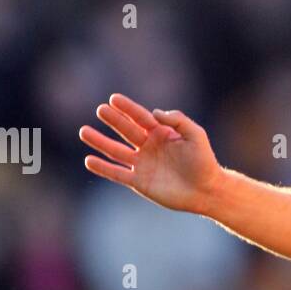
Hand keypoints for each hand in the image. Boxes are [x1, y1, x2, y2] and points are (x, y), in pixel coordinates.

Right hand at [79, 94, 220, 213]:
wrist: (206, 191)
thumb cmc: (204, 161)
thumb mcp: (196, 135)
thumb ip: (178, 121)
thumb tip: (155, 113)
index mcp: (161, 133)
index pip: (141, 117)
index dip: (127, 108)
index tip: (113, 98)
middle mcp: (148, 146)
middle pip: (126, 130)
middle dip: (113, 120)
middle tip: (100, 109)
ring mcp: (142, 164)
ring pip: (116, 151)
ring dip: (100, 141)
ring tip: (84, 131)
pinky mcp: (139, 182)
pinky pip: (117, 173)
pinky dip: (103, 168)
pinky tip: (89, 160)